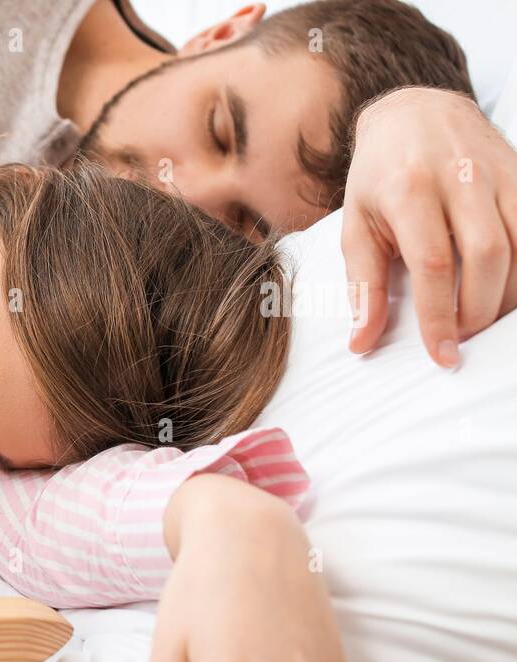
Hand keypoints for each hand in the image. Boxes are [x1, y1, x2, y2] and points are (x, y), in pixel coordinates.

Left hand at [344, 87, 516, 366]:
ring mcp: (499, 171)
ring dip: (509, 293)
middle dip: (480, 309)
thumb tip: (361, 344)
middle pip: (487, 255)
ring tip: (484, 318)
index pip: (433, 264)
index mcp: (408, 190)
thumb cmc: (379, 178)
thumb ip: (361, 287)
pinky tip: (509, 289)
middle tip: (463, 337)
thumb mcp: (356, 227)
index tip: (442, 354)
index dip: (440, 316)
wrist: (415, 111)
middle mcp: (458, 176)